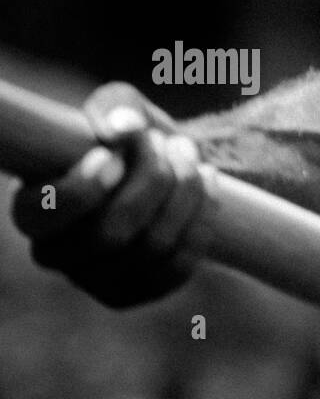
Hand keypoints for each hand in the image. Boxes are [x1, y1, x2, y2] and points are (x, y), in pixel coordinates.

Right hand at [10, 82, 206, 306]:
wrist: (169, 170)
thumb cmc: (130, 139)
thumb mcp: (121, 110)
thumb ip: (116, 106)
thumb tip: (123, 127)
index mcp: (32, 209)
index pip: (43, 214)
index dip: (84, 187)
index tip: (112, 153)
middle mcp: (57, 254)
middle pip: (111, 232)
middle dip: (153, 181)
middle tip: (173, 143)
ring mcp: (97, 281)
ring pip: (151, 248)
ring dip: (184, 195)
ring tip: (193, 157)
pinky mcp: (139, 292)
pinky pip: (177, 267)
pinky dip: (201, 222)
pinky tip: (208, 184)